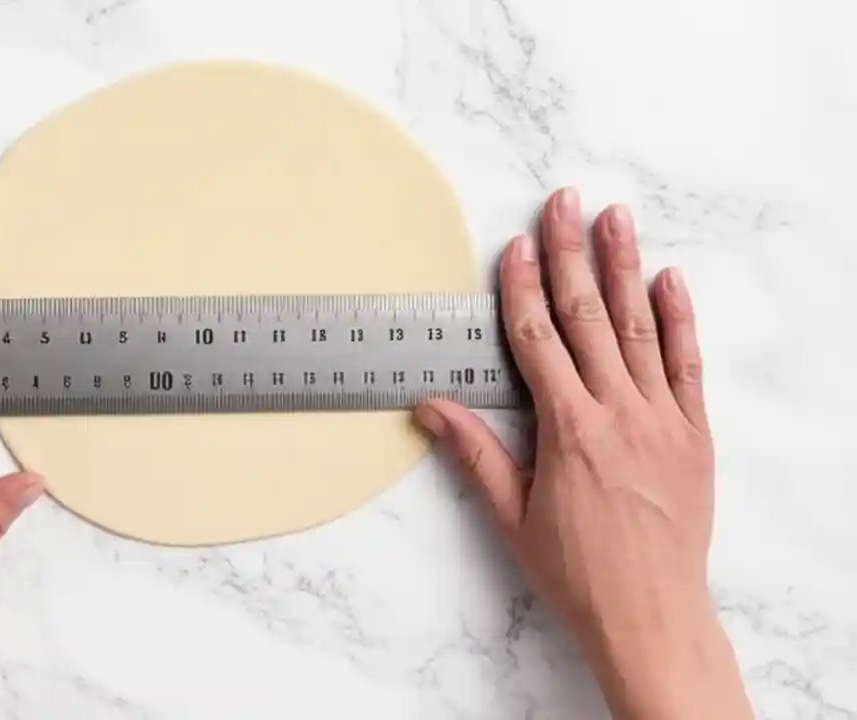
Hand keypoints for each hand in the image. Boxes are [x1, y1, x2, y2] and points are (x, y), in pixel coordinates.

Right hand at [416, 189, 750, 718]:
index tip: (515, 245)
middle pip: (587, 316)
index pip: (538, 340)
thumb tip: (429, 408)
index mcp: (568, 430)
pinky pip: (686, 363)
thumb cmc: (578, 571)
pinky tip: (670, 279)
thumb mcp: (513, 517)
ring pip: (638, 327)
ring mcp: (663, 418)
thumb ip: (476, 454)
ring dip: (624, 267)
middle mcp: (619, 412)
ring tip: (614, 216)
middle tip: (562, 201)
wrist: (653, 615)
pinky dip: (678, 319)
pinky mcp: (694, 433)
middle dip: (571, 253)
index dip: (523, 288)